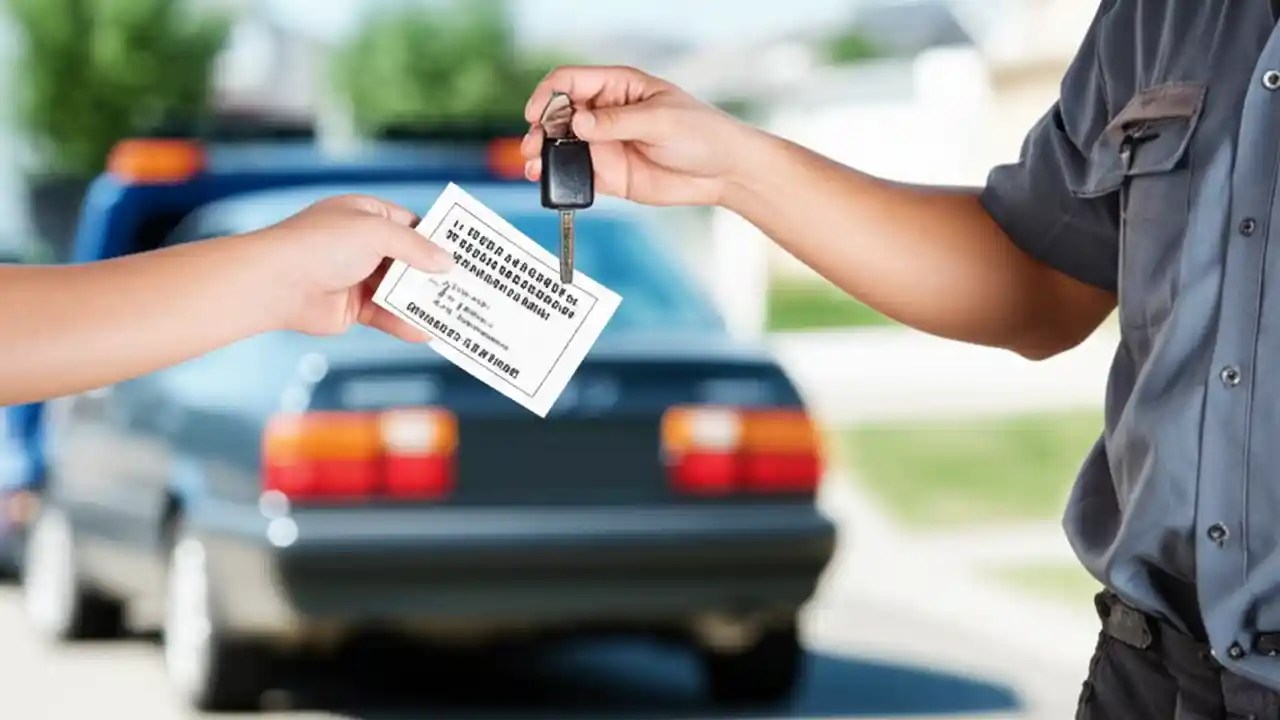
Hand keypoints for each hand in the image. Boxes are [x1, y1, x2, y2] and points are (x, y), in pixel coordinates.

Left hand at [251, 194, 452, 339]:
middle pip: (410, 260)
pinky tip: (425, 330)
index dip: (437, 239)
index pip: (411, 225)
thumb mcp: (376, 233)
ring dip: (423, 301)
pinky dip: (405, 322)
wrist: (276, 282)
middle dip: (434, 274)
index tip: (463, 255)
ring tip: (453, 312)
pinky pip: (386, 315)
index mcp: (366, 215)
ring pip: (400, 290)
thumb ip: (415, 248)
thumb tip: (446, 262)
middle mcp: (363, 244)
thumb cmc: (320, 245)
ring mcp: (358, 276)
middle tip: (466, 287)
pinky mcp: (353, 307)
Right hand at [521, 66, 755, 205]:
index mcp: (618, 86)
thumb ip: (617, 122)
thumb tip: (579, 122)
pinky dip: (561, 179)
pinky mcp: (610, 174)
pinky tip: (552, 183)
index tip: (537, 113)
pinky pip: (578, 175)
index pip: (570, 81)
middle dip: (540, 127)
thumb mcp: (661, 120)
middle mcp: (606, 113)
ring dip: (545, 154)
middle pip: (559, 114)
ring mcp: (606, 144)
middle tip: (533, 146)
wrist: (723, 172)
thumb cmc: (702, 133)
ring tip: (534, 167)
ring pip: (563, 146)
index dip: (547, 94)